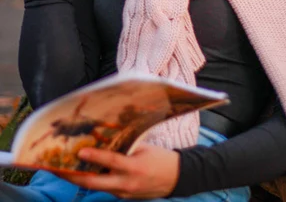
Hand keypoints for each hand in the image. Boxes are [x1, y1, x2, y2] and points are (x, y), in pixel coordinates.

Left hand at [58, 143, 179, 198]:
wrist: (176, 178)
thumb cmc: (160, 158)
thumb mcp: (143, 148)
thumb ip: (124, 147)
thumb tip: (104, 140)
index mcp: (134, 168)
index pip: (110, 162)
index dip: (94, 157)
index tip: (80, 152)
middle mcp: (126, 184)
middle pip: (94, 183)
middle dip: (74, 177)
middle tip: (58, 168)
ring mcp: (123, 193)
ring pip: (97, 187)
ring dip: (80, 179)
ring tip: (64, 169)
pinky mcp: (123, 197)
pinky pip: (105, 188)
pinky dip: (94, 181)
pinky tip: (85, 173)